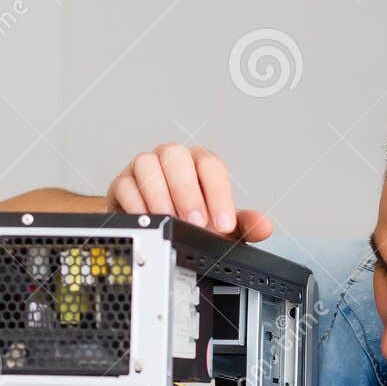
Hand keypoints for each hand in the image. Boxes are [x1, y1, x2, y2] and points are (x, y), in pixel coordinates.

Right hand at [106, 144, 273, 240]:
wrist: (156, 228)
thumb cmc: (190, 220)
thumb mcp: (220, 226)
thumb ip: (244, 225)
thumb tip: (264, 226)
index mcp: (199, 164)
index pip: (211, 166)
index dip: (219, 194)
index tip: (223, 224)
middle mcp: (172, 160)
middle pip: (176, 157)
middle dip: (187, 191)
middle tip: (197, 222)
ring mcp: (145, 168)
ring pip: (147, 165)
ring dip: (161, 196)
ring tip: (172, 221)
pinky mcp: (123, 183)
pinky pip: (125, 185)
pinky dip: (137, 204)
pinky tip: (150, 220)